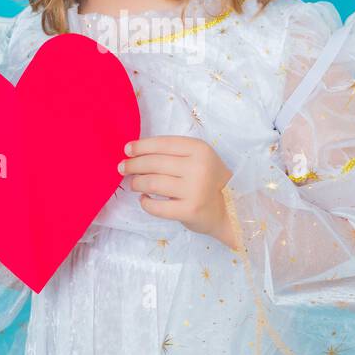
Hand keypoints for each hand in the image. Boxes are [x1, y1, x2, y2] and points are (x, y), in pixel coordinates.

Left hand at [118, 136, 240, 249]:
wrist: (231, 210)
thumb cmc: (210, 181)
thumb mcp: (199, 159)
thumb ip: (174, 154)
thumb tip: (135, 153)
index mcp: (200, 149)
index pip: (163, 144)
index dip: (141, 146)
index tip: (126, 150)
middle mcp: (198, 167)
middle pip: (154, 163)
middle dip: (134, 165)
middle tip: (122, 168)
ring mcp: (194, 190)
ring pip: (153, 183)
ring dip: (137, 182)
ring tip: (133, 184)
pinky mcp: (189, 210)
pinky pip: (157, 207)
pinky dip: (145, 203)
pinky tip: (144, 199)